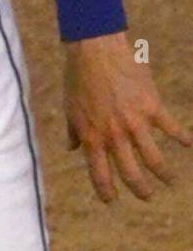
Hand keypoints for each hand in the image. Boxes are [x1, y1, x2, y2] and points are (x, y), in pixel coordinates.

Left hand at [63, 31, 190, 201]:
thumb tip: (71, 148)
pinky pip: (172, 128)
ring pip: (155, 160)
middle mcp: (114, 135)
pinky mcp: (152, 108)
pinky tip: (188, 144)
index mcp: (92, 137)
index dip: (106, 191)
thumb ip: (72, 131)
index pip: (99, 174)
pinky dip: (182, 137)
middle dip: (141, 190)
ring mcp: (135, 123)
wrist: (95, 51)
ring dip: (164, 174)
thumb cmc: (78, 78)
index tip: (112, 200)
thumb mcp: (69, 107)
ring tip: (169, 180)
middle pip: (131, 174)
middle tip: (146, 196)